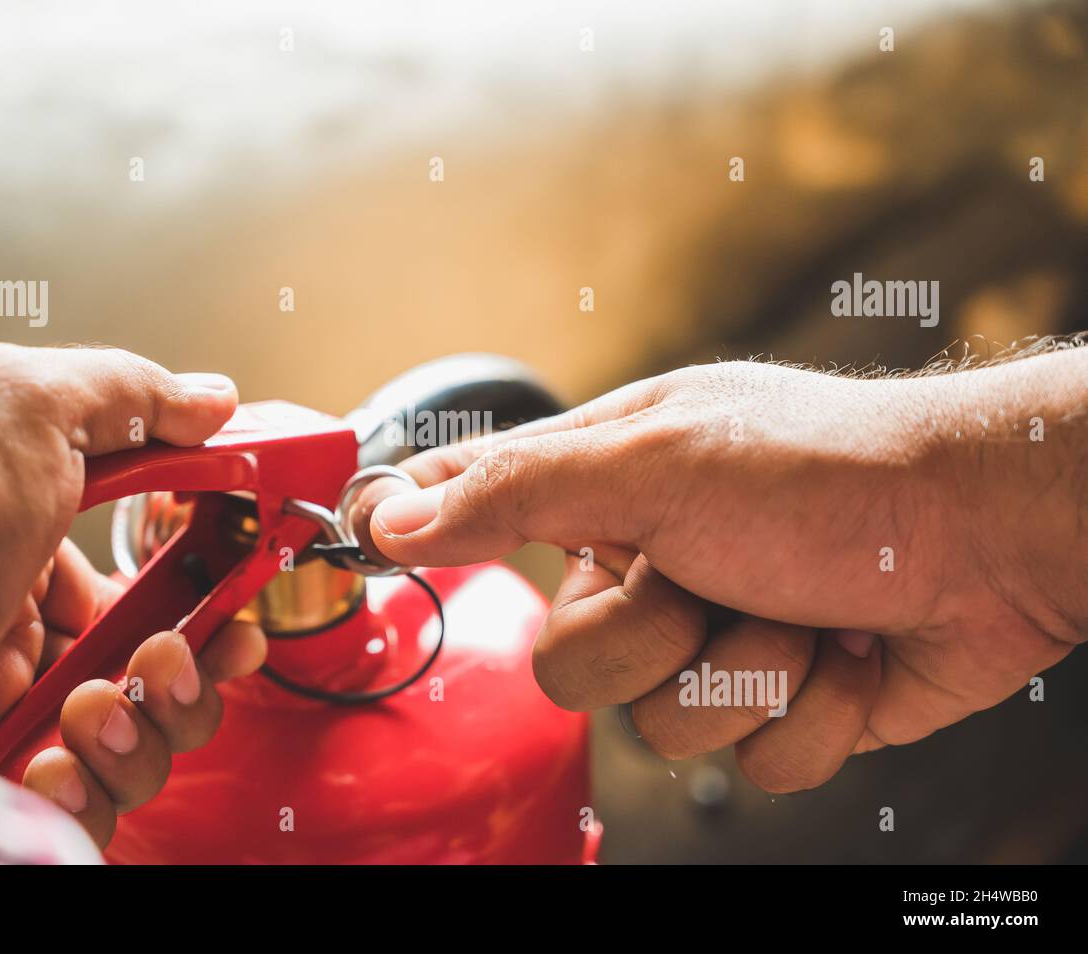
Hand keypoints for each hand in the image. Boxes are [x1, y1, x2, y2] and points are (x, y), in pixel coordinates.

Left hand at [0, 343, 265, 845]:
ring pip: (137, 742)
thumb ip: (132, 395)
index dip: (208, 605)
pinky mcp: (0, 772)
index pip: (155, 589)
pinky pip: (86, 800)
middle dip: (185, 677)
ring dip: (141, 730)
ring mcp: (14, 706)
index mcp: (41, 548)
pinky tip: (52, 758)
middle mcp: (30, 629)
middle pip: (160, 674)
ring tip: (94, 707)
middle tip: (162, 664)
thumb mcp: (29, 403)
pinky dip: (88, 786)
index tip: (237, 616)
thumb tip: (212, 398)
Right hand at [362, 349, 1087, 791]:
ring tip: (802, 611)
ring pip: (664, 728)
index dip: (430, 530)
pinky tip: (850, 653)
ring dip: (746, 674)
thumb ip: (516, 490)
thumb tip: (392, 512)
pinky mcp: (782, 704)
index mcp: (610, 490)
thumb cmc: (830, 474)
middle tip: (707, 578)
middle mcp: (654, 565)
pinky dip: (810, 712)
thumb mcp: (655, 462)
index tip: (367, 543)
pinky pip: (753, 761)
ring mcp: (718, 639)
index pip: (483, 510)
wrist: (989, 538)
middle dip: (654, 639)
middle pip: (570, 666)